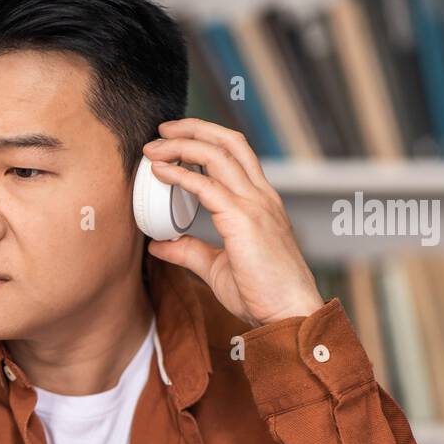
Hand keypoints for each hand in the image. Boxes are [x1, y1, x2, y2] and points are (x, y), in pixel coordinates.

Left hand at [141, 118, 323, 326]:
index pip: (235, 154)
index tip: (174, 140)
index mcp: (260, 202)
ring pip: (218, 155)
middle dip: (193, 129)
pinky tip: (160, 171)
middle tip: (161, 131)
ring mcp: (255, 205)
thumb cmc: (261, 294)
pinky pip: (207, 187)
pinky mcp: (244, 220)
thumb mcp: (216, 267)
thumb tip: (158, 244)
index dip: (205, 140)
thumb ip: (189, 251)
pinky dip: (180, 174)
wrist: (289, 315)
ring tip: (154, 147)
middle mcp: (261, 196)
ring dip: (182, 145)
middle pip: (229, 143)